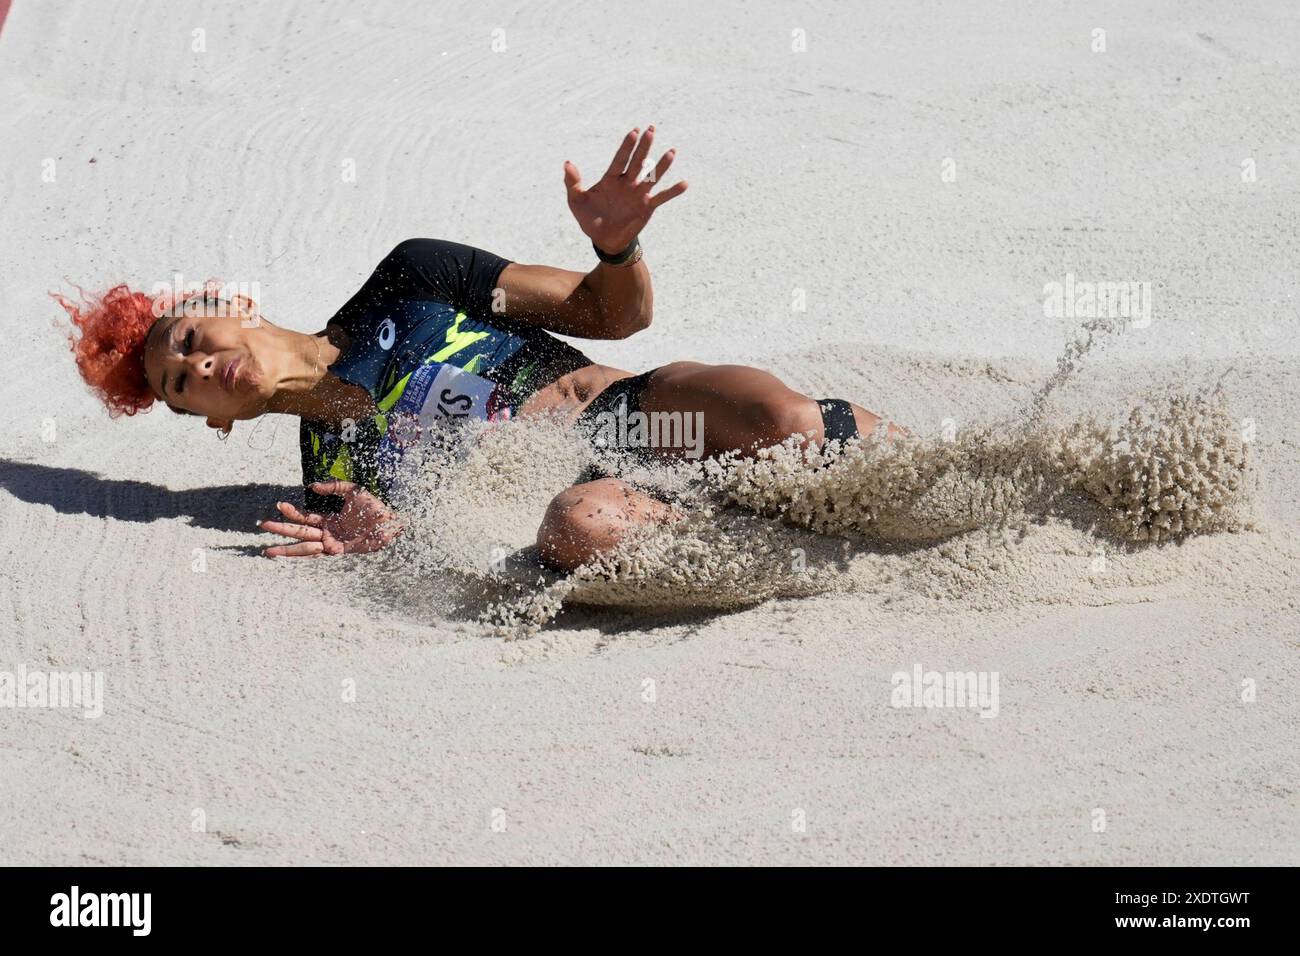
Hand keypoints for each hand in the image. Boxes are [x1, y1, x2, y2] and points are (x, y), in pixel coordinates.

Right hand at [258, 480, 403, 557]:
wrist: (392, 521)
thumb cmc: (375, 507)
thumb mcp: (353, 491)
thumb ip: (333, 486)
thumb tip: (311, 487)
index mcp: (329, 520)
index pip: (305, 517)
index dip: (291, 512)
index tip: (278, 505)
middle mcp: (327, 533)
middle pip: (299, 532)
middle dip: (280, 530)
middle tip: (262, 526)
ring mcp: (332, 544)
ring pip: (303, 547)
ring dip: (286, 550)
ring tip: (267, 551)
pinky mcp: (339, 553)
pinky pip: (318, 556)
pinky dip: (305, 554)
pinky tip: (293, 554)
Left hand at [564, 125, 687, 254]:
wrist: (602, 239)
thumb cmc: (589, 217)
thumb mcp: (576, 201)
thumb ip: (572, 182)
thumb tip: (567, 163)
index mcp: (611, 179)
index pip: (620, 159)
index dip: (627, 146)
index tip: (634, 132)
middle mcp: (627, 183)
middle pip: (637, 162)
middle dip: (644, 147)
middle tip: (651, 129)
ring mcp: (638, 194)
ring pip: (652, 176)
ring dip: (662, 165)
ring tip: (672, 151)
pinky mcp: (647, 207)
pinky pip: (662, 198)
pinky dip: (673, 191)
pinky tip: (684, 183)